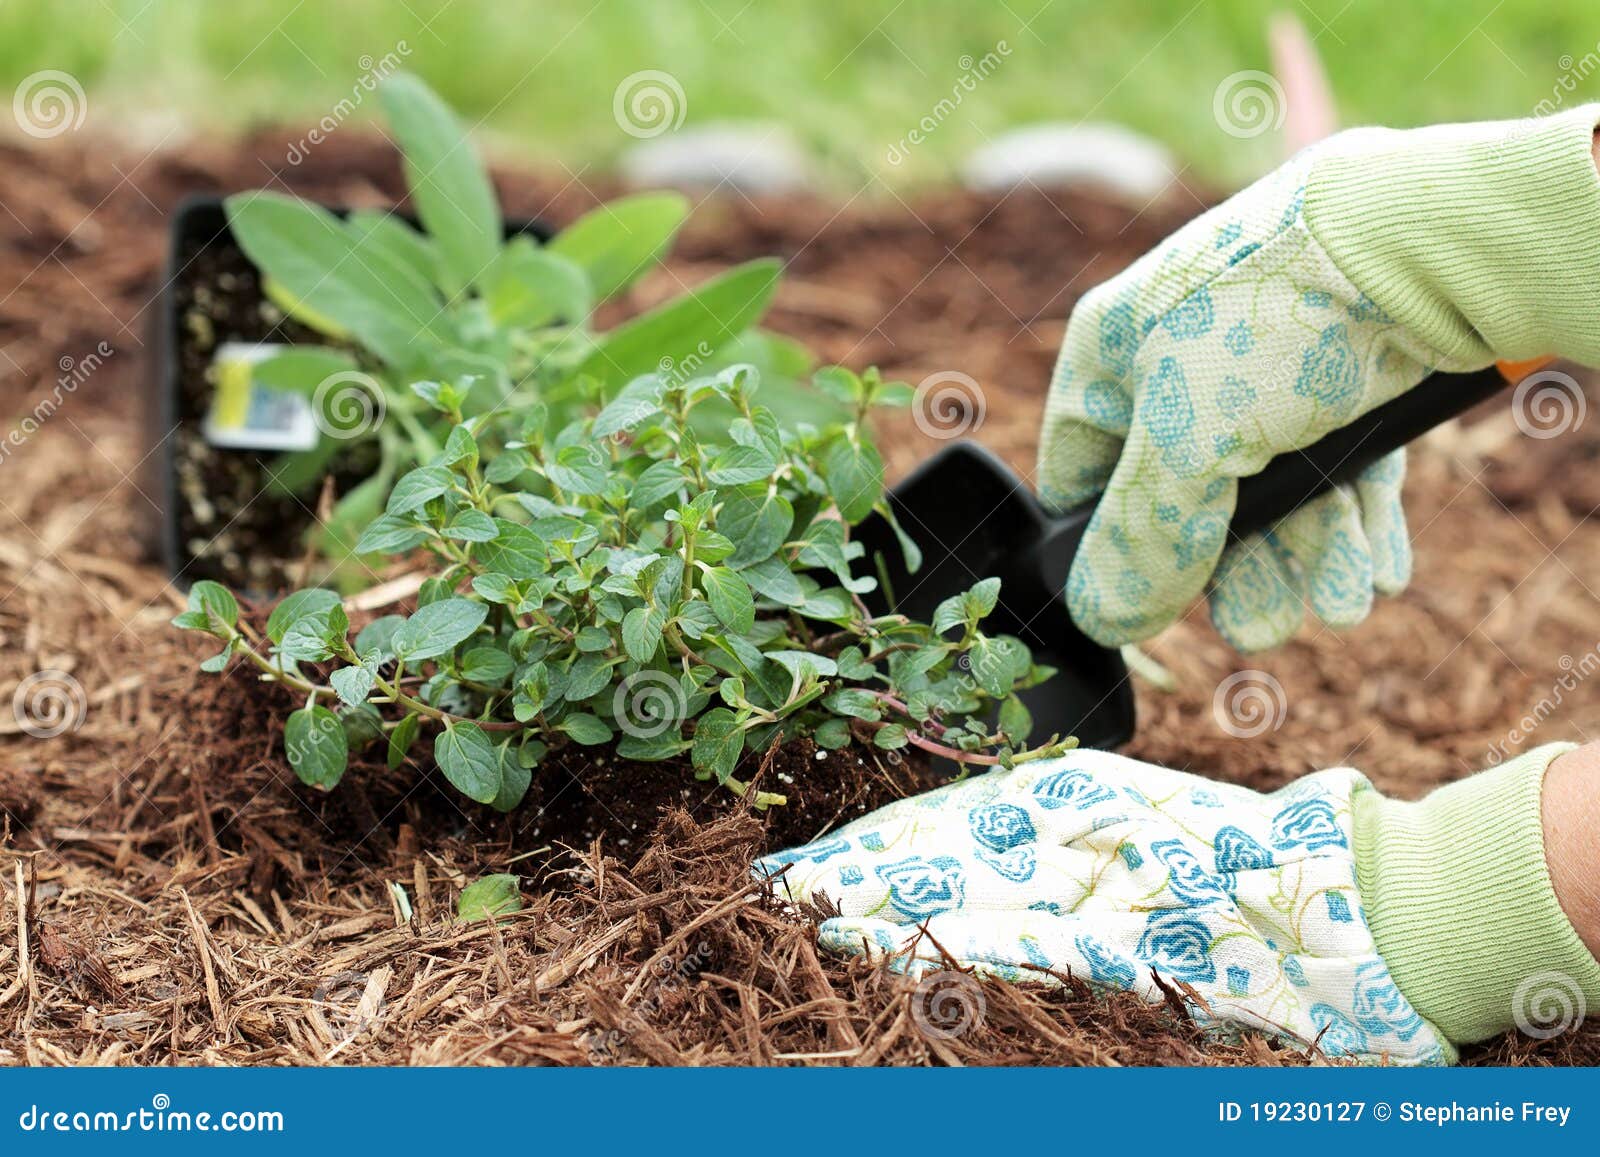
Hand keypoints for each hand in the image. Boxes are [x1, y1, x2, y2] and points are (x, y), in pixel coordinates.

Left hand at [757, 749, 1448, 1063]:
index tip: (803, 857)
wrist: (1355, 897)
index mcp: (1075, 789)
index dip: (869, 836)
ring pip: (974, 886)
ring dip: (885, 905)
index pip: (946, 813)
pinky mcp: (1139, 934)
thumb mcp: (1137, 821)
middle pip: (942, 844)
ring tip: (810, 916)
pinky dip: (969, 944)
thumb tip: (960, 856)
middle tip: (773, 884)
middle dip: (853, 866)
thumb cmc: (1243, 860)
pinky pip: (1041, 941)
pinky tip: (908, 952)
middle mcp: (1080, 822)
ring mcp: (1107, 877)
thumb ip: (1057, 828)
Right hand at [1039, 106, 1599, 650]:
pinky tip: (1374, 570)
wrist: (1425, 241)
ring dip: (1306, 557)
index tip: (1147, 607)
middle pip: (1191, 498)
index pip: (1082, 476)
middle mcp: (1181, 359)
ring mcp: (1268, 365)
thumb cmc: (1270, 322)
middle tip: (1266, 627)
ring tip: (1342, 605)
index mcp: (1112, 355)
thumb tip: (1102, 618)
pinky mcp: (1348, 373)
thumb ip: (1139, 539)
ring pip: (1273, 489)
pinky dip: (1352, 522)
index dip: (1108, 549)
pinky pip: (1337, 465)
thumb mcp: (1184, 447)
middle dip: (1235, 572)